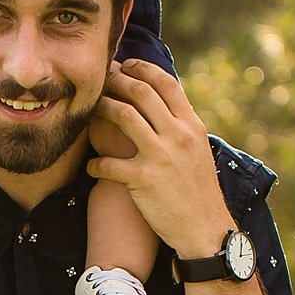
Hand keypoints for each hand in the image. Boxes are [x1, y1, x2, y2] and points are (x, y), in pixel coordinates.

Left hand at [87, 61, 236, 261]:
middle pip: (141, 92)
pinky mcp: (143, 179)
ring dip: (102, 108)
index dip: (142, 70)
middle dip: (116, 81)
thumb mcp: (199, 151)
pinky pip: (109, 163)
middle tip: (101, 82)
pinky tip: (92, 167)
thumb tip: (165, 107)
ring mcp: (161, 156)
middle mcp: (178, 135)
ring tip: (91, 111)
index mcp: (192, 125)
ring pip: (123, 116)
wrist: (204, 229)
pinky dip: (96, 163)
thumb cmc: (199, 191)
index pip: (166, 84)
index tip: (125, 66)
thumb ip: (182, 127)